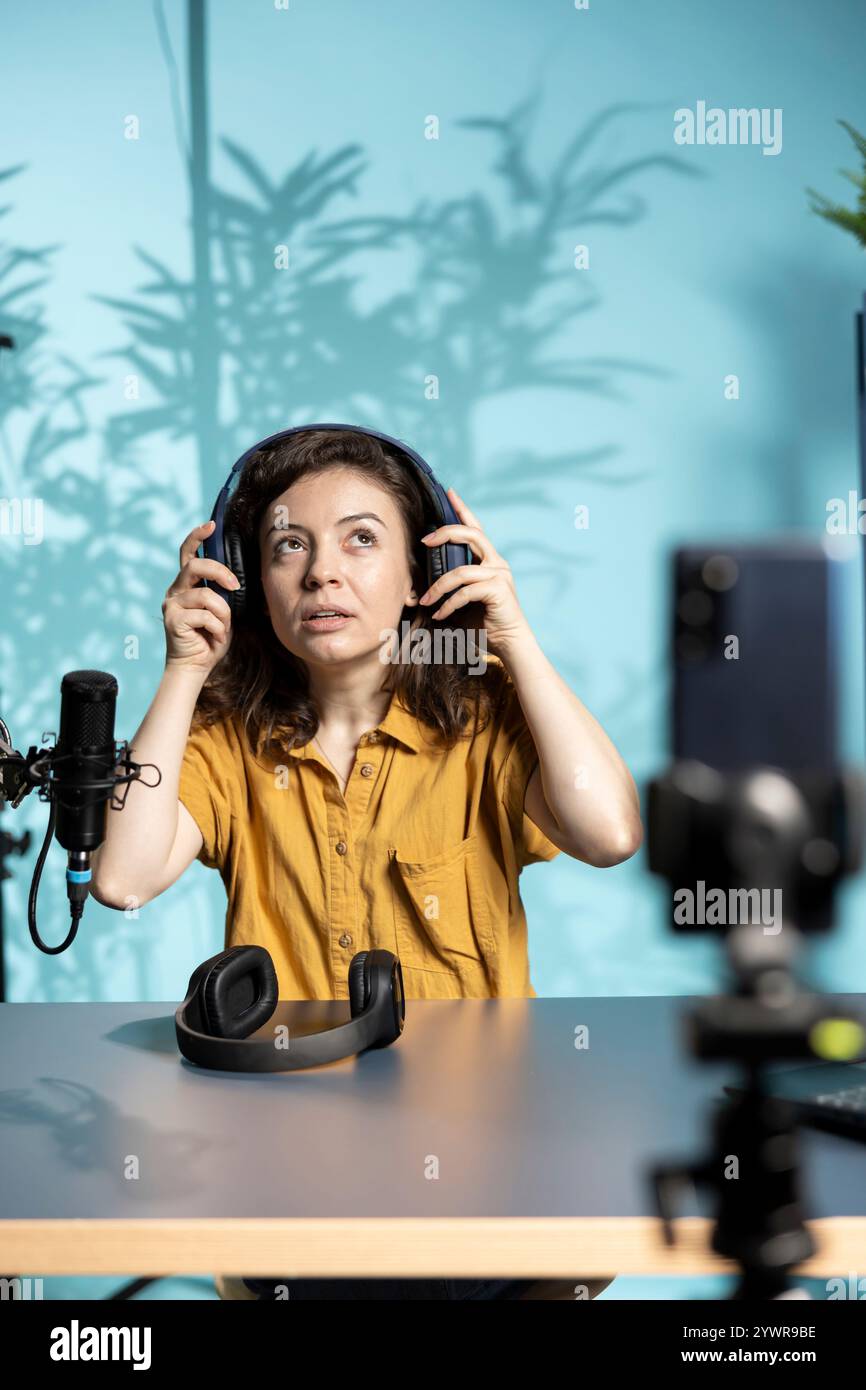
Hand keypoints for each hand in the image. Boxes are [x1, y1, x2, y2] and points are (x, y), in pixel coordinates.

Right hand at [163, 520, 237, 673]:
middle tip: (234, 587)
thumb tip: (235, 579)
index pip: (188, 552)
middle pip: (196, 565)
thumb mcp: (222, 611)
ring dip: (223, 615)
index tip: (211, 525)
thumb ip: (222, 593)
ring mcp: (171, 604)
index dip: (197, 536)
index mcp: (187, 584)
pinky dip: (218, 629)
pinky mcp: (172, 619)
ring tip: (222, 629)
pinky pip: (206, 616)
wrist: (195, 667)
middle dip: (220, 572)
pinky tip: (213, 638)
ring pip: (207, 596)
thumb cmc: (209, 638)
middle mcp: (175, 590)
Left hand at [418, 487, 530, 657]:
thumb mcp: (462, 597)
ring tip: (426, 602)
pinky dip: (449, 604)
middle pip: (472, 535)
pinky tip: (441, 614)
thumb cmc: (482, 622)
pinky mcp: (499, 590)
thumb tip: (423, 577)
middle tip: (425, 541)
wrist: (508, 643)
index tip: (450, 493)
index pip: (475, 529)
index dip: (463, 510)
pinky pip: (466, 591)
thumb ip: (451, 583)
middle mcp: (497, 563)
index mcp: (489, 560)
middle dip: (446, 533)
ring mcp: (500, 575)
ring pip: (461, 571)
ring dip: (438, 587)